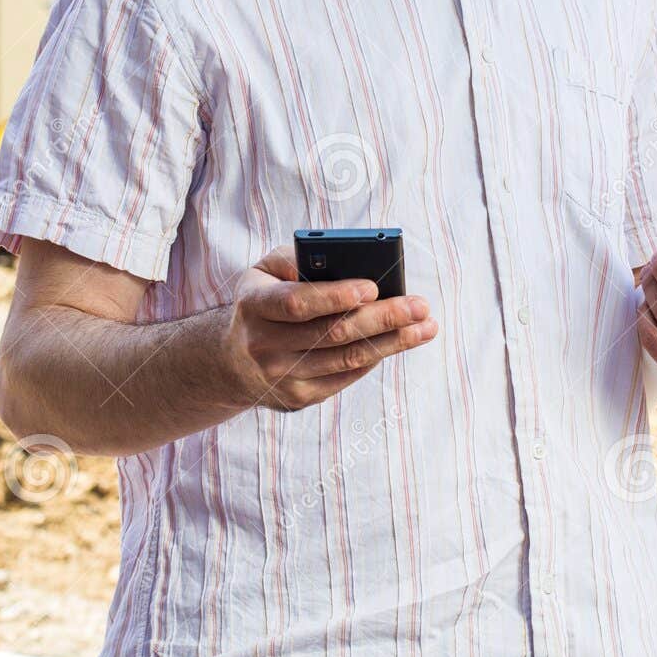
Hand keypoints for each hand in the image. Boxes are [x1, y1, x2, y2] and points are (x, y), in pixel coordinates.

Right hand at [225, 244, 437, 412]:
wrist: (232, 361)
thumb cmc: (263, 302)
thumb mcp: (265, 271)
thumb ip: (299, 259)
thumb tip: (345, 259)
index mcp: (254, 305)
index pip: (296, 303)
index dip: (335, 296)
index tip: (373, 287)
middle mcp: (263, 345)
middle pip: (332, 334)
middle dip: (383, 318)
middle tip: (420, 306)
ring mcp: (281, 377)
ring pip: (347, 359)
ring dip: (393, 342)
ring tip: (425, 326)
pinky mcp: (299, 398)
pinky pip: (346, 377)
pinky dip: (376, 357)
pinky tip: (398, 342)